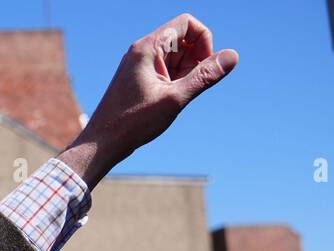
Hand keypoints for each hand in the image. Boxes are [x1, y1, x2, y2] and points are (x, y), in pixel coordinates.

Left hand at [60, 13, 236, 187]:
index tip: (204, 65)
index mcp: (147, 48)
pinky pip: (166, 70)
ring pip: (176, 57)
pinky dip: (176, 81)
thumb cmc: (132, 123)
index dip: (203, 40)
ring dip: (186, 73)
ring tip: (176, 97)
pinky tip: (169, 102)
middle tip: (189, 87)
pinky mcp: (139, 79)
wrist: (100, 144)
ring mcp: (139, 65)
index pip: (186, 23)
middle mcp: (141, 51)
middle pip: (183, 39)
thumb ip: (205, 76)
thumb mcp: (175, 99)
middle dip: (196, 59)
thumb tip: (233, 56)